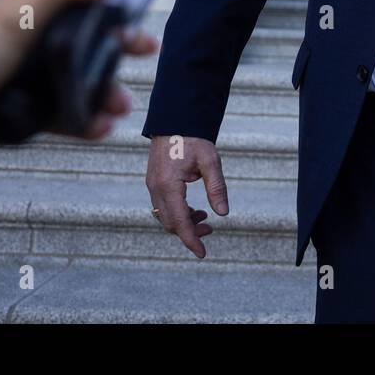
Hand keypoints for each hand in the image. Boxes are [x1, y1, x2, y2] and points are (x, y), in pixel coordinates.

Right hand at [146, 135, 228, 258]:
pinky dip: (177, 213)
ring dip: (183, 222)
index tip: (202, 253)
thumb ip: (216, 187)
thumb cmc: (193, 139)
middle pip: (170, 223)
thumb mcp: (210, 161)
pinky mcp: (153, 183)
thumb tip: (223, 213)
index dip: (191, 240)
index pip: (179, 221)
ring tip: (204, 218)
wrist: (175, 121)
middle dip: (189, 232)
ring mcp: (152, 186)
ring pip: (165, 216)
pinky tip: (193, 209)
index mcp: (169, 185)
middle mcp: (156, 188)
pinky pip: (163, 206)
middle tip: (210, 229)